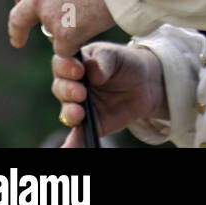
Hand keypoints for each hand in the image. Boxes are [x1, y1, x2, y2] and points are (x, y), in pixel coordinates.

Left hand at [9, 0, 114, 53]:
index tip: (28, 5)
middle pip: (18, 18)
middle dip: (17, 31)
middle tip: (18, 40)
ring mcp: (50, 16)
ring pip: (50, 34)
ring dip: (64, 32)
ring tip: (88, 17)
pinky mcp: (64, 34)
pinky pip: (65, 48)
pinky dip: (76, 44)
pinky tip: (91, 28)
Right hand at [52, 42, 168, 147]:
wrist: (144, 84)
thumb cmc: (126, 63)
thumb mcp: (116, 56)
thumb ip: (103, 61)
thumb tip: (93, 72)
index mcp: (76, 62)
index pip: (62, 63)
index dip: (66, 66)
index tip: (79, 71)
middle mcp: (73, 84)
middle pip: (60, 87)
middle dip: (68, 90)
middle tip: (81, 93)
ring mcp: (79, 105)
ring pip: (66, 110)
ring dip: (70, 113)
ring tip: (79, 115)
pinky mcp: (88, 124)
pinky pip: (77, 135)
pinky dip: (72, 143)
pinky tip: (68, 148)